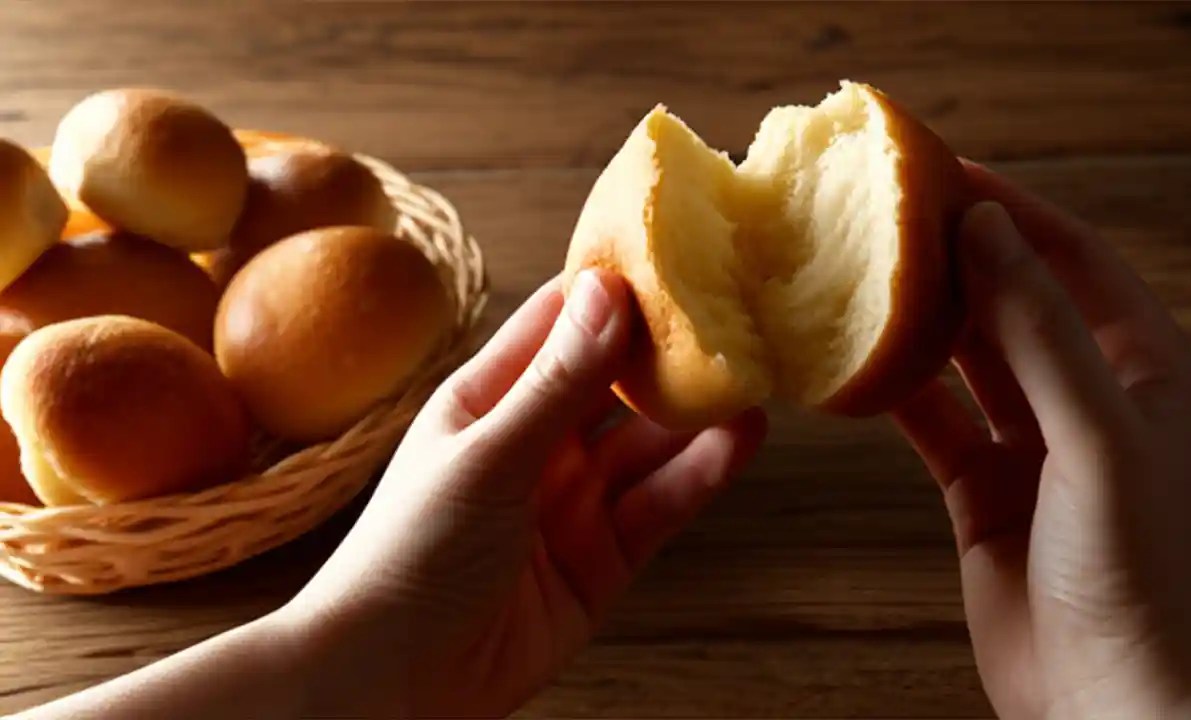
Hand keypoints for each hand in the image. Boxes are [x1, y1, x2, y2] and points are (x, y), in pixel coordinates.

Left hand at [282, 269, 766, 716]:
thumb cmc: (410, 555)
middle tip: (732, 315)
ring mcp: (570, 502)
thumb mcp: (489, 456)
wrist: (393, 682)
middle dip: (668, 353)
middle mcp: (535, 444)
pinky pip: (659, 506)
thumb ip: (556, 382)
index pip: (560, 323)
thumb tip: (608, 290)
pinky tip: (736, 441)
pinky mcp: (602, 559)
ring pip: (646, 445)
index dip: (614, 290)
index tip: (674, 255)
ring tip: (751, 378)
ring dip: (695, 416)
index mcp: (489, 400)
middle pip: (614, 382)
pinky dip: (698, 474)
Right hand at [893, 163, 1190, 717]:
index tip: (947, 171)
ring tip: (864, 275)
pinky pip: (934, 421)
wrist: (1106, 704)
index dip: (1014, 209)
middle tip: (890, 215)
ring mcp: (1034, 445)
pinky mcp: (983, 490)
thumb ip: (1043, 332)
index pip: (1075, 259)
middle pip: (1016, 301)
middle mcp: (1091, 398)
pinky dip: (896, 393)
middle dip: (959, 256)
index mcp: (1145, 370)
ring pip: (969, 358)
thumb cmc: (1136, 576)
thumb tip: (991, 229)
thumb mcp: (1098, 437)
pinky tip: (855, 367)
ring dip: (923, 319)